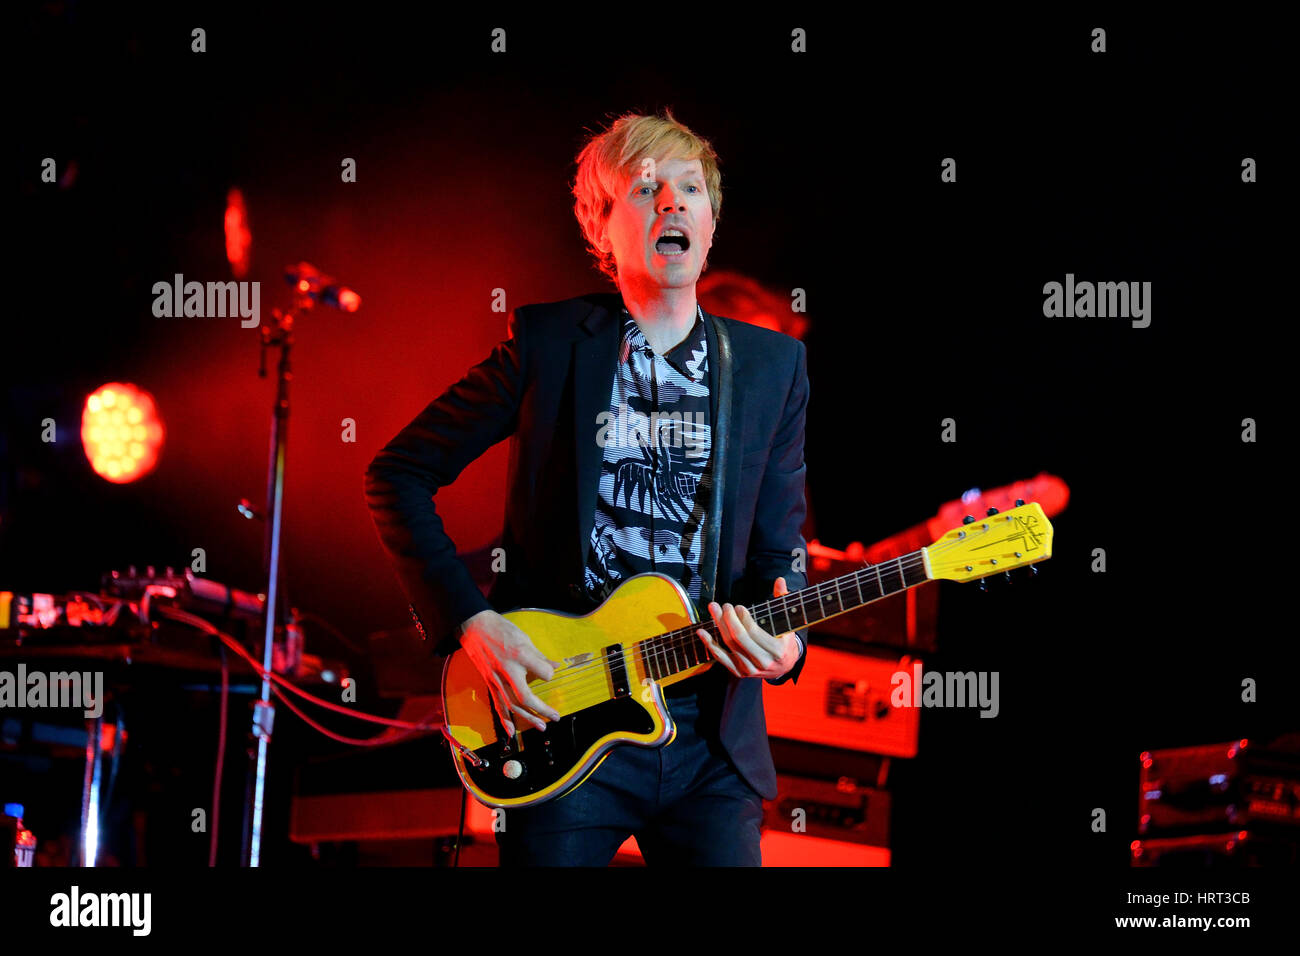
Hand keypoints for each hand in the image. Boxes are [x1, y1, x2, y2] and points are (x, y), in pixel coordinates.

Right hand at [458, 609, 561, 736]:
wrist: (474, 627)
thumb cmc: (500, 630)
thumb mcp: (524, 638)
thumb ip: (539, 656)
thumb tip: (555, 666)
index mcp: (520, 655)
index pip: (543, 673)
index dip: (549, 675)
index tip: (550, 673)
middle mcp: (508, 669)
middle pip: (526, 697)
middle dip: (542, 709)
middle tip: (555, 717)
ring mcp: (496, 678)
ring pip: (512, 705)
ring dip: (527, 718)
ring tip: (541, 726)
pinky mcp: (489, 682)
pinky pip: (497, 704)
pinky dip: (505, 719)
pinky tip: (512, 732)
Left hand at [696, 577, 800, 680]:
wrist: (784, 666)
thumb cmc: (785, 640)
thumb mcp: (789, 622)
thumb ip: (784, 600)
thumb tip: (780, 580)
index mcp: (777, 651)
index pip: (753, 632)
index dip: (743, 617)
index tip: (738, 607)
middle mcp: (763, 662)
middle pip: (738, 637)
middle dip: (728, 618)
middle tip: (724, 605)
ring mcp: (750, 669)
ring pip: (729, 645)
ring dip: (718, 625)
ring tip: (713, 609)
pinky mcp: (739, 672)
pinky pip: (721, 658)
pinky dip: (710, 644)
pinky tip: (701, 632)